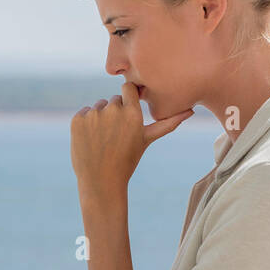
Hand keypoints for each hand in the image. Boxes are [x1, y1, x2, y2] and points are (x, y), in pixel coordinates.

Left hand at [70, 81, 192, 202]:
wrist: (101, 181)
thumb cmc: (127, 160)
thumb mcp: (147, 139)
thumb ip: (168, 123)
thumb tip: (191, 111)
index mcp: (132, 113)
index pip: (128, 88)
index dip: (128, 98)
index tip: (128, 110)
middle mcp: (113, 109)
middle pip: (114, 99)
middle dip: (115, 113)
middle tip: (116, 135)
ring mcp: (94, 114)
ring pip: (99, 106)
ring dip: (101, 117)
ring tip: (104, 139)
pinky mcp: (78, 119)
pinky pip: (84, 113)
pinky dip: (86, 124)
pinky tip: (91, 139)